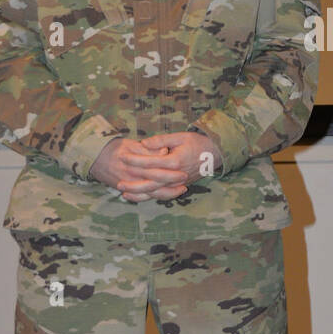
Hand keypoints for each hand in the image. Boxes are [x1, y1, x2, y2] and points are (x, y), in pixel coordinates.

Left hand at [89, 132, 221, 202]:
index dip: (135, 160)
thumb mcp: (180, 136)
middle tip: (118, 181)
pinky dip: (149, 197)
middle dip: (133, 182)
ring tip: (124, 192)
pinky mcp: (178, 187)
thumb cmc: (197, 143)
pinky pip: (161, 195)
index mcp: (176, 161)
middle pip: (151, 182)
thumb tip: (143, 144)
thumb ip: (161, 140)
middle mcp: (176, 175)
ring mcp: (178, 184)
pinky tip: (138, 196)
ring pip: (156, 192)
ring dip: (139, 193)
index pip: (151, 162)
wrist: (215, 154)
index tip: (122, 156)